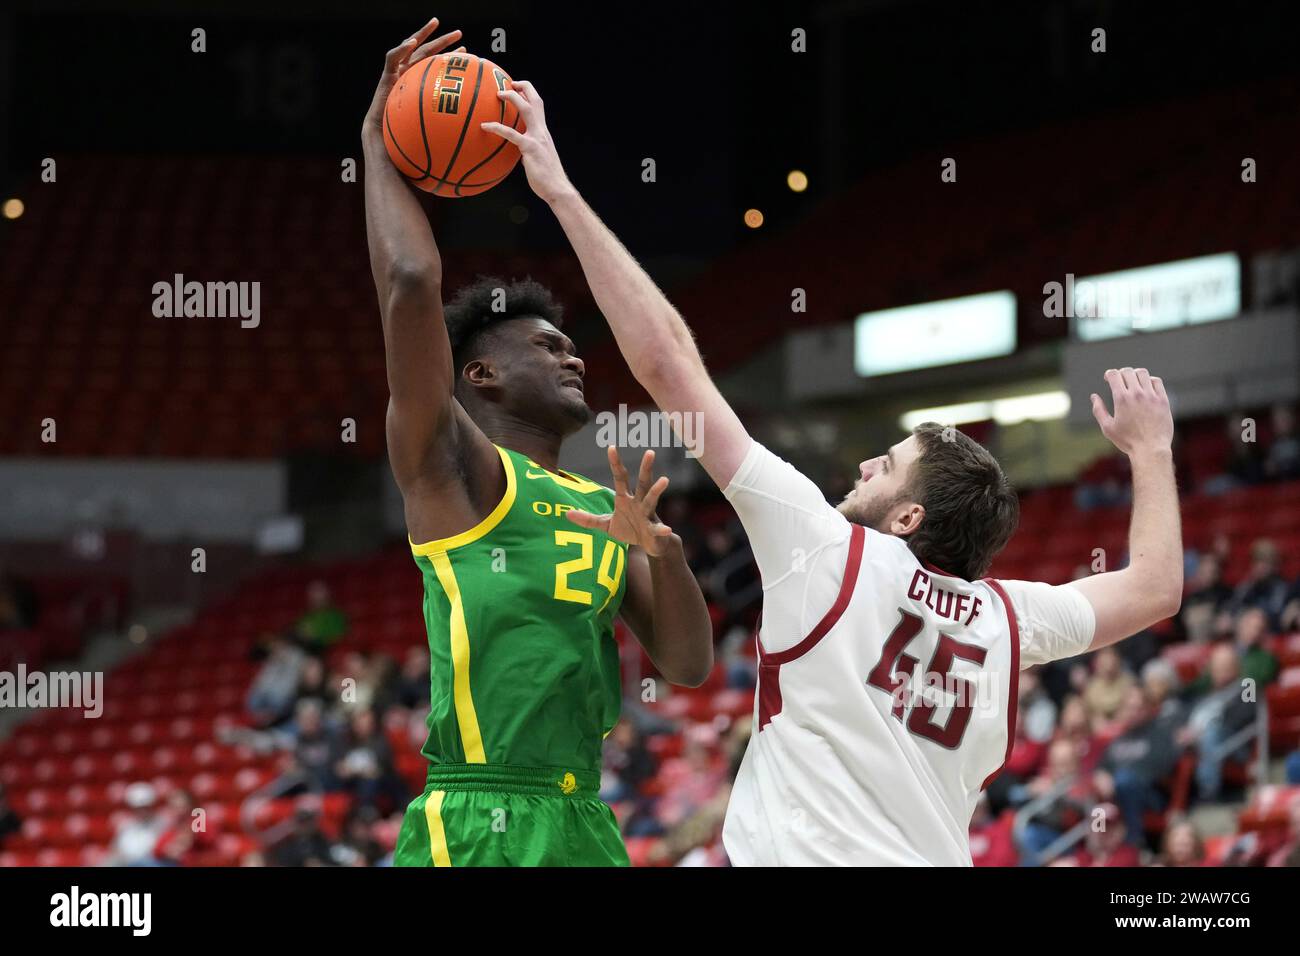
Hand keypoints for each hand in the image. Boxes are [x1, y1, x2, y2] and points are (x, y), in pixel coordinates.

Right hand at [362, 16, 463, 141]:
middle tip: (459, 34)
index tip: (466, 51)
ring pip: (410, 47)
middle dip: (443, 41)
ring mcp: (397, 73)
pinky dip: (401, 49)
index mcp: (420, 82)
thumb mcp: (431, 124)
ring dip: (423, 34)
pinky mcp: (386, 75)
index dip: (449, 56)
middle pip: (427, 52)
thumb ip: (445, 119)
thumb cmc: (407, 133)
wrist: (384, 136)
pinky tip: (413, 43)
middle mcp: (409, 74)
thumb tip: (470, 126)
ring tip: (436, 23)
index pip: (436, 65)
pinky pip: (392, 58)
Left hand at [480, 81, 573, 203]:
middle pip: (536, 100)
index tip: (517, 86)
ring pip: (526, 109)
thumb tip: (516, 151)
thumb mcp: (538, 159)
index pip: (538, 106)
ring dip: (512, 97)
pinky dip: (497, 127)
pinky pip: (511, 134)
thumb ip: (528, 150)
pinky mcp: (530, 148)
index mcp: (543, 132)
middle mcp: (542, 131)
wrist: (557, 189)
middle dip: (523, 86)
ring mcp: (537, 138)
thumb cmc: (546, 179)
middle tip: (508, 82)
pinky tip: (484, 126)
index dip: (528, 93)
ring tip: (498, 94)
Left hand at [566, 446, 674, 555]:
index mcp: (625, 498)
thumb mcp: (605, 524)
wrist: (649, 544)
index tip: (611, 447)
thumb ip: (588, 519)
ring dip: (657, 490)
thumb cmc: (628, 529)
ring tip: (664, 480)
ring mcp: (647, 514)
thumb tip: (567, 513)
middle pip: (642, 482)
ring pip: (652, 499)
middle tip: (650, 452)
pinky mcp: (654, 530)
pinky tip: (667, 529)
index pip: (620, 477)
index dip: (615, 463)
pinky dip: (662, 529)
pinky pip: (658, 529)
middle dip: (646, 468)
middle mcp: (638, 502)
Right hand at [1089, 367, 1173, 458]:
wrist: (1151, 449)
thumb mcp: (1107, 427)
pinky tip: (1145, 388)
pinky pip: (1157, 382)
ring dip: (1135, 375)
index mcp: (1121, 399)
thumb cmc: (1127, 441)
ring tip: (1133, 383)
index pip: (1114, 374)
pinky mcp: (1163, 400)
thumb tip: (1094, 396)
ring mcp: (1151, 396)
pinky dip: (1149, 380)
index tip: (1108, 379)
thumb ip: (1098, 410)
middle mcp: (1137, 394)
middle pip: (1128, 371)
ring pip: (1143, 373)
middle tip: (1119, 381)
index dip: (1109, 374)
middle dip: (1121, 373)